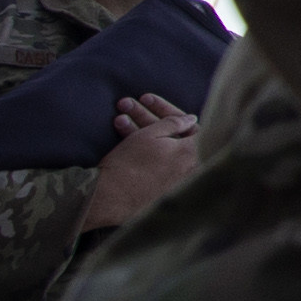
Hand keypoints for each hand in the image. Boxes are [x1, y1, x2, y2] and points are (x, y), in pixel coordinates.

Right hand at [80, 94, 199, 232]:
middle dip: (146, 117)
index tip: (147, 101)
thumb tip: (191, 119)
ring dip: (140, 130)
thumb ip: (174, 123)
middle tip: (126, 105)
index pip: (189, 125)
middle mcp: (189, 168)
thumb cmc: (128, 165)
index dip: (167, 109)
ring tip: (118, 120)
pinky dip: (142, 149)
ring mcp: (174, 179)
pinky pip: (155, 162)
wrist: (108, 200)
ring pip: (160, 147)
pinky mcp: (159, 188)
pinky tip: (124, 135)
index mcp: (192, 153)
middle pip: (171, 135)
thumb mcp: (150, 135)